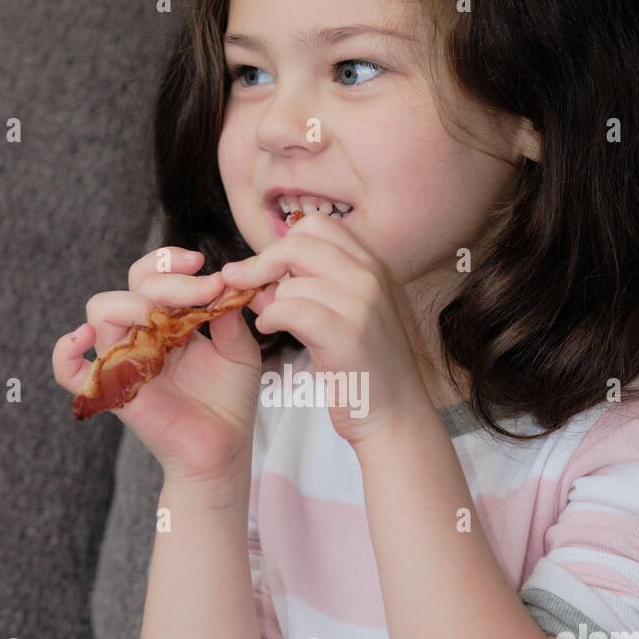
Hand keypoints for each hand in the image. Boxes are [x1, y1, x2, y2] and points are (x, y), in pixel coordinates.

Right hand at [52, 246, 275, 486]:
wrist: (223, 448)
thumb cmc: (230, 400)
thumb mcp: (239, 351)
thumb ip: (228, 317)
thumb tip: (221, 286)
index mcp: (166, 319)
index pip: (152, 275)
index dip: (170, 261)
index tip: (202, 264)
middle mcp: (140, 334)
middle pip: (132, 286)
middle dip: (170, 281)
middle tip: (207, 290)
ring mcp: (123, 359)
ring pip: (100, 312)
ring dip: (133, 304)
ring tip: (165, 320)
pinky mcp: (110, 390)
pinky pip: (67, 370)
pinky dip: (64, 351)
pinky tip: (84, 338)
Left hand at [220, 211, 429, 447]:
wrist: (397, 413)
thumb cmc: (364, 367)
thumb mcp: (343, 314)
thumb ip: (306, 287)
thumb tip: (252, 274)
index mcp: (371, 266)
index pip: (317, 225)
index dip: (281, 243)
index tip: (264, 269)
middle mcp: (370, 277)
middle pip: (298, 242)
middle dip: (261, 264)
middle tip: (241, 284)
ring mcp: (362, 303)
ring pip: (290, 282)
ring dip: (269, 302)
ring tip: (269, 321)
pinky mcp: (347, 334)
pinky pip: (290, 309)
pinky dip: (269, 318)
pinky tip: (268, 330)